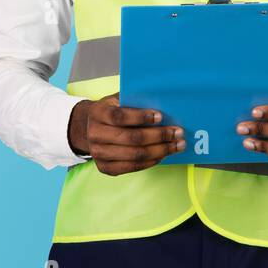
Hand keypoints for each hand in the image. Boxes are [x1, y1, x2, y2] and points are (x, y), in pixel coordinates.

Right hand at [68, 94, 185, 175]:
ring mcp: (98, 154)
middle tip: (178, 132)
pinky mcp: (105, 168)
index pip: (120, 117)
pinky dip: (151, 161)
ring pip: (135, 155)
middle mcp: (95, 135)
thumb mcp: (117, 100)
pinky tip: (164, 154)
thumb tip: (162, 102)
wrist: (89, 128)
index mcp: (98, 113)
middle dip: (159, 136)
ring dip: (160, 150)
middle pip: (131, 138)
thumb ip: (133, 100)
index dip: (141, 117)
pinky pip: (133, 167)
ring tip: (177, 145)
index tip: (160, 116)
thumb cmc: (111, 111)